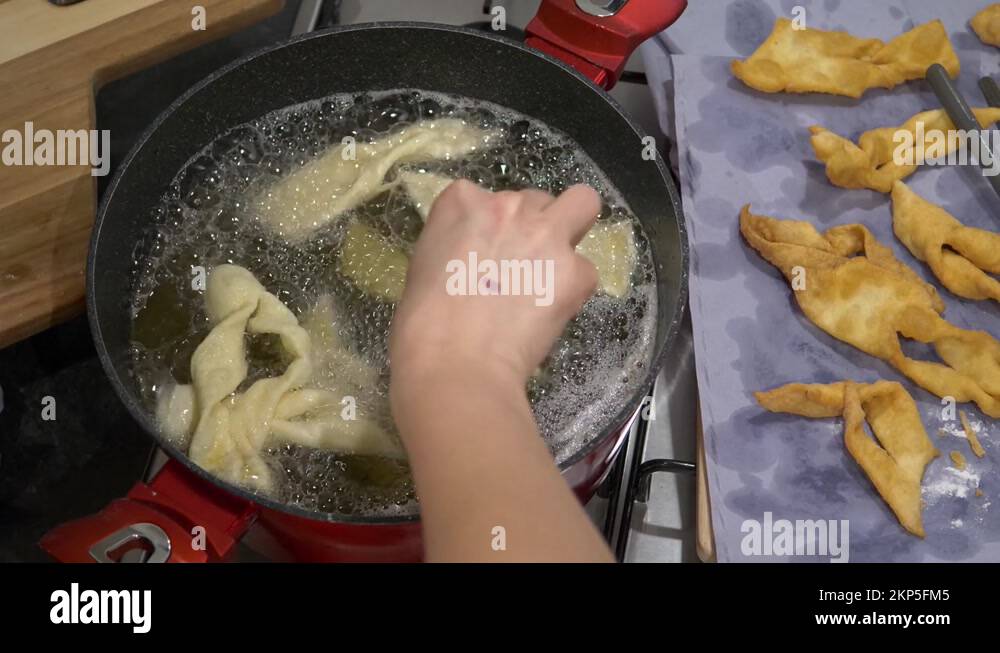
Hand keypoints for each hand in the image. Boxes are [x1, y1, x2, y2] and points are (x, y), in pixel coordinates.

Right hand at [389, 180, 599, 392]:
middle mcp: (507, 205)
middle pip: (535, 200)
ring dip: (571, 231)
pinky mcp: (576, 270)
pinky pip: (586, 270)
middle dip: (532, 227)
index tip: (484, 257)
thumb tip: (478, 263)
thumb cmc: (423, 327)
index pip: (485, 198)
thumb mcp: (428, 267)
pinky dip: (573, 290)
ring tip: (556, 271)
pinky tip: (552, 314)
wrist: (456, 363)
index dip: (489, 229)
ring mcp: (546, 234)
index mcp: (461, 202)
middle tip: (522, 265)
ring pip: (582, 204)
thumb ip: (459, 249)